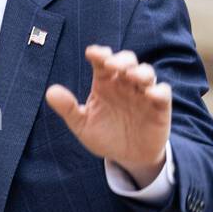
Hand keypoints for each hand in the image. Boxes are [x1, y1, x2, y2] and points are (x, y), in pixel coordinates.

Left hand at [45, 46, 171, 186]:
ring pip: (146, 72)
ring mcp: (143, 93)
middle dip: (121, 60)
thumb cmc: (104, 136)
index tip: (92, 53)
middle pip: (126, 61)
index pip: (102, 62)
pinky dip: (158, 91)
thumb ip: (68, 108)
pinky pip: (162, 92)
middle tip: (111, 65)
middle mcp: (125, 84)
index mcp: (105, 84)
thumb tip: (50, 92)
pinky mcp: (159, 106)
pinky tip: (150, 94)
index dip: (99, 54)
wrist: (126, 158)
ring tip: (130, 76)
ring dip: (140, 71)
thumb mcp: (82, 125)